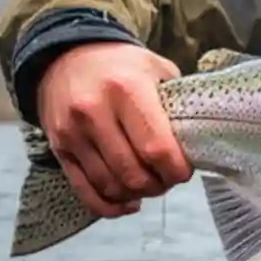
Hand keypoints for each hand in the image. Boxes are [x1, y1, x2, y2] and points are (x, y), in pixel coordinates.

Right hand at [37, 41, 192, 217]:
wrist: (66, 55)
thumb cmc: (123, 66)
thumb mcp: (157, 69)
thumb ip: (178, 104)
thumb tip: (201, 141)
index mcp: (127, 90)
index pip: (157, 149)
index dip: (177, 170)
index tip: (185, 169)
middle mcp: (94, 112)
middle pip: (133, 174)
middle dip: (159, 185)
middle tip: (169, 178)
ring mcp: (72, 133)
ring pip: (110, 185)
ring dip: (137, 195)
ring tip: (151, 184)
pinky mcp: (58, 148)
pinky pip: (84, 191)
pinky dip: (109, 206)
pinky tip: (128, 203)